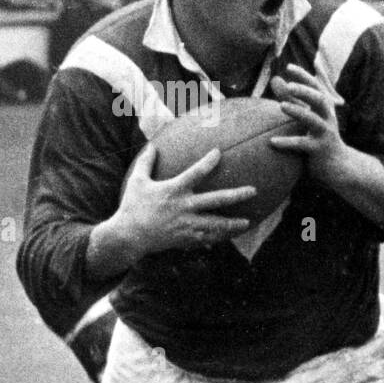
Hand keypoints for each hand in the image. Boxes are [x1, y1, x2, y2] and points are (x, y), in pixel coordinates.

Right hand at [110, 144, 254, 256]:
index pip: (196, 172)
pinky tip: (231, 236)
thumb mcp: (137, 180)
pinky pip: (208, 238)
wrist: (129, 235)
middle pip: (216, 200)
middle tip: (253, 191)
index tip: (219, 152)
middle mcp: (184, 207)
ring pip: (217, 224)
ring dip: (233, 223)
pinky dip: (220, 237)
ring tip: (248, 222)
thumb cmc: (132, 206)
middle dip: (237, 195)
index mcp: (174, 190)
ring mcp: (187, 224)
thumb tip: (152, 144)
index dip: (209, 161)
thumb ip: (146, 162)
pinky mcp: (187, 238)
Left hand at [270, 64, 350, 185]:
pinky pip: (303, 144)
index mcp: (325, 108)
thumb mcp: (309, 116)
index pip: (316, 87)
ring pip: (314, 120)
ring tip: (282, 106)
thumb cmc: (320, 137)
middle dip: (305, 92)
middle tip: (289, 86)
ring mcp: (325, 134)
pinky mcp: (320, 149)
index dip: (304, 76)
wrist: (338, 165)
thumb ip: (293, 99)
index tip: (288, 67)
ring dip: (298, 112)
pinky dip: (287, 142)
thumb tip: (275, 80)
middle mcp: (328, 118)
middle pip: (319, 100)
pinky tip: (272, 141)